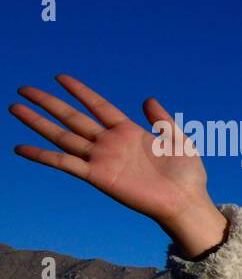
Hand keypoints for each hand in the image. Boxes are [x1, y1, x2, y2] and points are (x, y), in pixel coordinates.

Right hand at [9, 76, 227, 256]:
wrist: (186, 201)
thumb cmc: (187, 175)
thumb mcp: (178, 139)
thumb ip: (162, 119)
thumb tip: (147, 99)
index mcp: (129, 132)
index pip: (98, 106)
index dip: (80, 91)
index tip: (60, 77)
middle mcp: (110, 144)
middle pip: (73, 118)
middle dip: (48, 103)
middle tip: (24, 88)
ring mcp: (102, 159)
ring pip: (63, 136)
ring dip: (38, 123)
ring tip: (15, 108)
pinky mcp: (98, 177)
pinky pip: (65, 163)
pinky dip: (43, 155)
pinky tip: (21, 147)